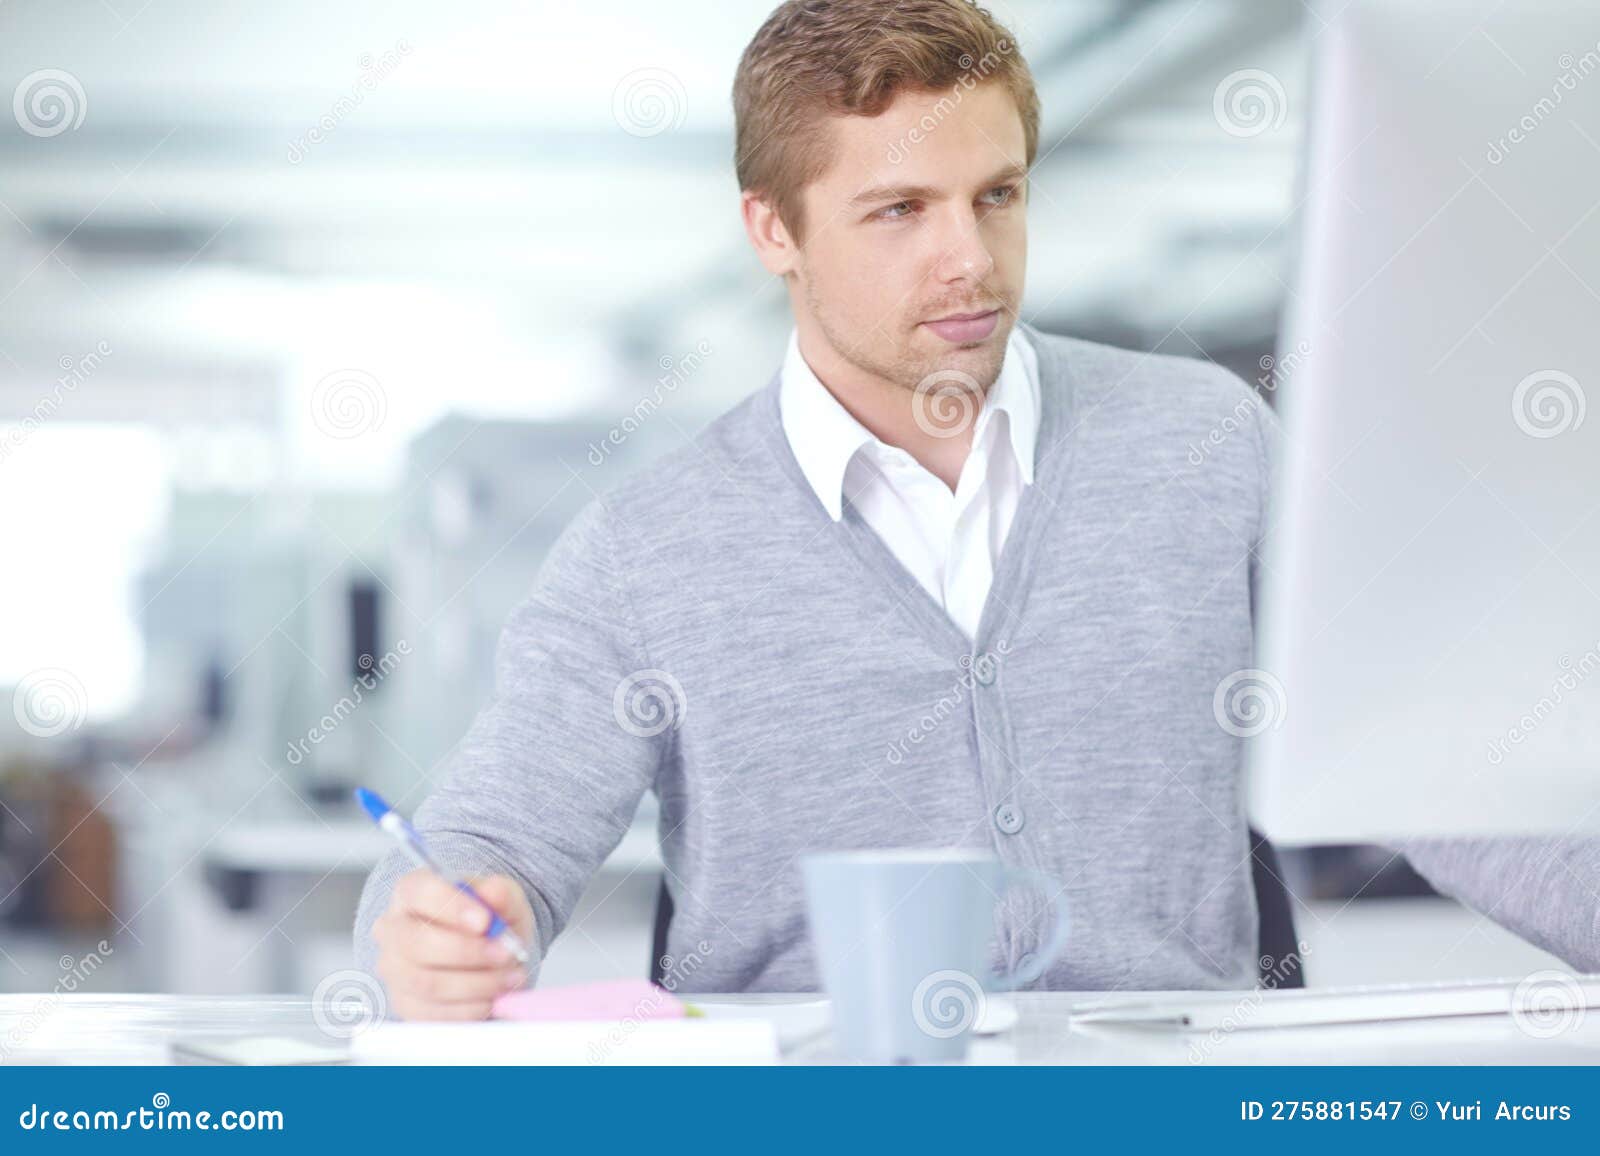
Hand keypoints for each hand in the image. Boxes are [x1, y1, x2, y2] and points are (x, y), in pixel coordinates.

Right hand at [372, 871, 534, 1020]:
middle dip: (468, 952)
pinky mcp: (404, 1004)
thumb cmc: (488, 922)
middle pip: (417, 943)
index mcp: (411, 891)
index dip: (452, 907)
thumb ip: (501, 893)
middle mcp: (393, 929)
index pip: (419, 892)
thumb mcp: (503, 899)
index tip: (485, 921)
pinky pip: (433, 1012)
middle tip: (506, 953)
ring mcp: (394, 969)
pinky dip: (470, 1007)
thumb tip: (494, 894)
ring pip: (427, 982)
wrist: (488, 956)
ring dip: (476, 983)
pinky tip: (493, 997)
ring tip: (509, 976)